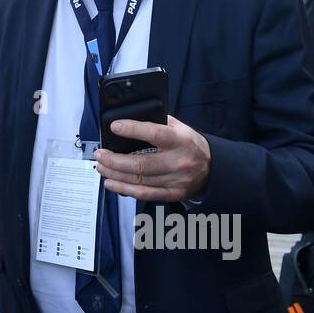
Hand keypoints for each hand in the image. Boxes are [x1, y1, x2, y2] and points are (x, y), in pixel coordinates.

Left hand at [94, 115, 210, 202]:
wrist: (213, 168)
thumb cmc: (190, 144)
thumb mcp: (180, 127)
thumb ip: (158, 122)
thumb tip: (131, 118)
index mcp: (180, 140)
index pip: (154, 133)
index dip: (132, 130)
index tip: (115, 126)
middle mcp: (178, 161)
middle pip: (140, 164)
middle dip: (114, 160)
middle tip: (100, 154)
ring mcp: (175, 180)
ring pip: (139, 180)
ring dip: (115, 174)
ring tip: (101, 167)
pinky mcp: (173, 194)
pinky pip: (145, 194)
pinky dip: (125, 190)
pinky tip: (111, 183)